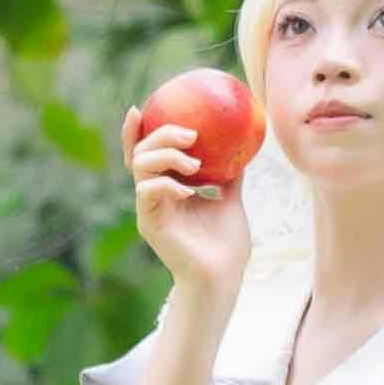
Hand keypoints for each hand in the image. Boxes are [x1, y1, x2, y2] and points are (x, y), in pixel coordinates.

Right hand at [128, 116, 249, 306]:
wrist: (223, 277)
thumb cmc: (226, 246)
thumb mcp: (231, 201)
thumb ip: (231, 175)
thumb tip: (244, 145)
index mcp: (167, 189)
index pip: (146, 153)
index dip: (139, 131)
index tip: (143, 107)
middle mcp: (153, 196)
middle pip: (140, 153)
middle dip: (160, 135)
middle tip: (189, 134)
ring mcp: (149, 209)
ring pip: (140, 167)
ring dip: (166, 156)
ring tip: (194, 162)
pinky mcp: (149, 223)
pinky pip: (147, 193)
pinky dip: (166, 184)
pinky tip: (187, 189)